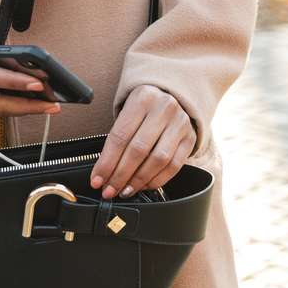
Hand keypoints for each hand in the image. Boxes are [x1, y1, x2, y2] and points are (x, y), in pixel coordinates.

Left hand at [89, 85, 195, 199]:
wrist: (171, 97)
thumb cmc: (144, 109)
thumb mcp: (128, 114)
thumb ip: (117, 141)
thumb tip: (103, 174)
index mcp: (142, 99)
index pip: (120, 136)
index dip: (107, 163)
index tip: (97, 180)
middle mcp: (164, 108)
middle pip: (139, 149)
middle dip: (120, 175)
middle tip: (109, 190)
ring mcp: (180, 123)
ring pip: (158, 160)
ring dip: (138, 181)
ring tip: (125, 190)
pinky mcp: (190, 138)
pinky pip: (173, 166)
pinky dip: (156, 180)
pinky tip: (144, 185)